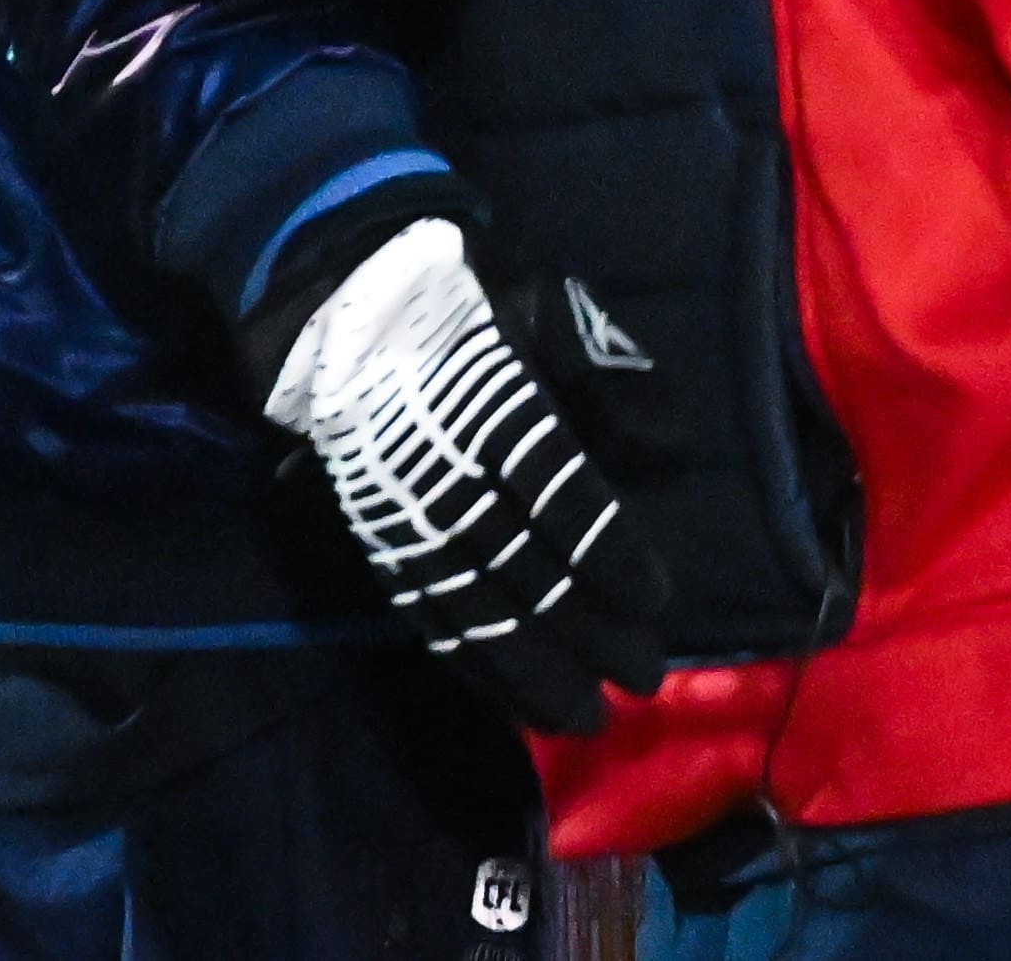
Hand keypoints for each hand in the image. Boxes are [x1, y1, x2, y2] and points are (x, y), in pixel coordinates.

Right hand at [268, 220, 669, 733]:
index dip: (608, 552)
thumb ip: (607, 379)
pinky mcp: (375, 534)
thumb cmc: (460, 294)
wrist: (340, 291)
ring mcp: (404, 508)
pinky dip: (467, 660)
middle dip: (584, 631)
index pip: (557, 494)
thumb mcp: (545, 305)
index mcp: (490, 402)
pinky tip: (505, 696)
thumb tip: (670, 450)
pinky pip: (423, 609)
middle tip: (641, 680)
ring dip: (527, 669)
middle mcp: (445, 467)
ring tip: (581, 719)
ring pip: (469, 605)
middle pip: (519, 566)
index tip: (656, 599)